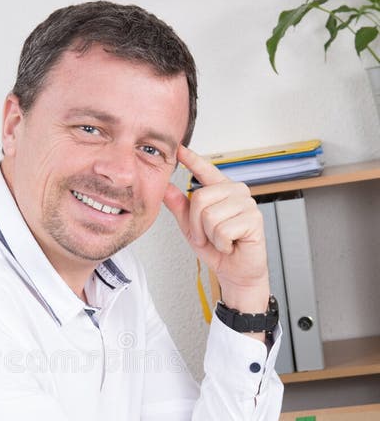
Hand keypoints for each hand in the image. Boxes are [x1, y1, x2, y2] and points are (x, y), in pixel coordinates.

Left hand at [163, 145, 269, 313]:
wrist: (236, 272)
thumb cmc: (218, 249)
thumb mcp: (192, 228)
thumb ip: (180, 207)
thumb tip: (166, 188)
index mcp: (221, 190)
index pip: (206, 169)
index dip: (192, 159)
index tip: (179, 148)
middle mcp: (236, 192)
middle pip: (200, 198)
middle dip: (196, 225)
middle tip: (208, 236)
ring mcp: (247, 204)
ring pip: (210, 216)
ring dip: (210, 236)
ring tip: (221, 240)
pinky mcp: (254, 219)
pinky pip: (222, 229)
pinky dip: (222, 243)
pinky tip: (232, 244)